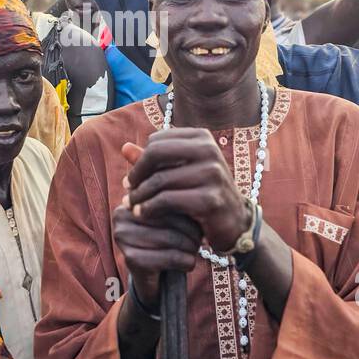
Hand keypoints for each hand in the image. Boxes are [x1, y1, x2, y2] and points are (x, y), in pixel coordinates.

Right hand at [112, 200, 201, 309]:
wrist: (148, 279)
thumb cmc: (162, 245)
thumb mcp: (168, 222)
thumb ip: (176, 208)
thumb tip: (196, 206)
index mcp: (130, 203)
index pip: (167, 203)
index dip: (188, 213)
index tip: (200, 222)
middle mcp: (121, 217)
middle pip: (169, 220)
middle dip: (191, 231)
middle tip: (200, 240)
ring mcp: (123, 238)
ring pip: (171, 238)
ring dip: (191, 247)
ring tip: (195, 251)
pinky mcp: (131, 259)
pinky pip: (171, 257)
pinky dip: (187, 261)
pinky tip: (188, 264)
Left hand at [123, 131, 248, 252]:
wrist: (234, 221)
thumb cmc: (201, 192)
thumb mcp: (179, 172)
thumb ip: (152, 160)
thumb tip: (124, 147)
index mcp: (202, 138)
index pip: (157, 141)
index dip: (140, 160)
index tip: (133, 178)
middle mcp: (210, 150)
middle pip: (156, 153)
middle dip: (137, 174)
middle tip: (128, 190)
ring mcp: (212, 173)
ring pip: (159, 179)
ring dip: (139, 195)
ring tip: (131, 205)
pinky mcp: (210, 199)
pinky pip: (167, 200)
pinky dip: (149, 208)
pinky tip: (142, 214)